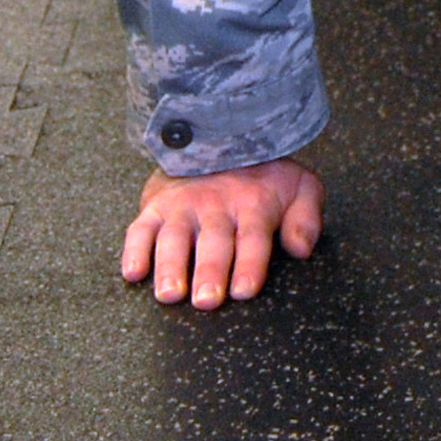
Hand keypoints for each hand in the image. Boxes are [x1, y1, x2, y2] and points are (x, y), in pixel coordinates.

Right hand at [121, 159, 323, 308]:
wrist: (217, 140)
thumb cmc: (262, 178)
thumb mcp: (299, 187)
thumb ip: (306, 217)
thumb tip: (301, 249)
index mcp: (253, 204)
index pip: (253, 237)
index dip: (249, 264)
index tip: (244, 291)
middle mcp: (215, 205)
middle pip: (213, 242)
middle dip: (210, 271)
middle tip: (207, 300)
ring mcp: (182, 206)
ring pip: (174, 238)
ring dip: (170, 266)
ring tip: (170, 294)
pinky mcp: (155, 207)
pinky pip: (140, 229)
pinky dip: (134, 250)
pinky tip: (133, 273)